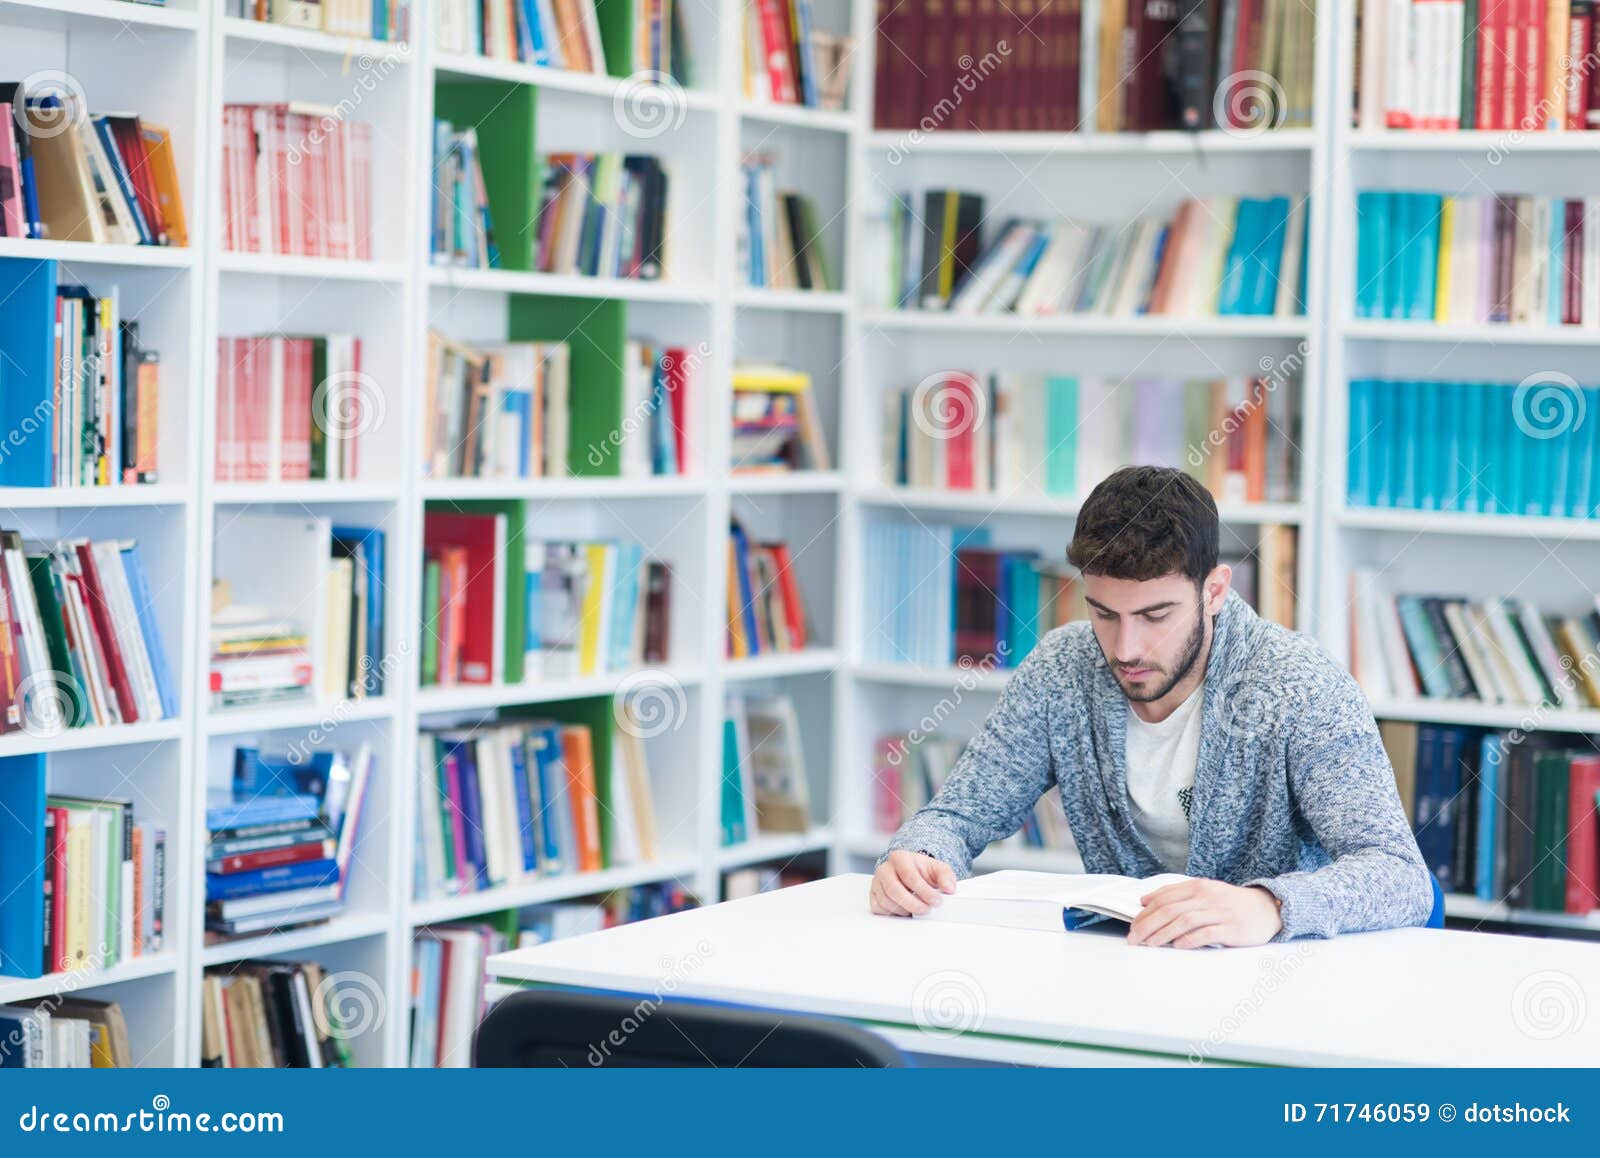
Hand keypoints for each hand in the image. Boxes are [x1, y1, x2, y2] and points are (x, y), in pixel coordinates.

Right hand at [869, 851, 956, 916]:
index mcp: (900, 857)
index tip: (936, 901)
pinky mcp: (873, 895)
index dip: (923, 891)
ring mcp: (877, 882)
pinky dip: (892, 913)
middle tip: (926, 910)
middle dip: (912, 904)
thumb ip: (946, 876)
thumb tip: (949, 888)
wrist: (912, 872)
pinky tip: (904, 910)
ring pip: (886, 901)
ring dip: (904, 910)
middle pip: (893, 889)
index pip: (909, 876)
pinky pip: (878, 908)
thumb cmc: (923, 871)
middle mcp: (885, 868)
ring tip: (917, 909)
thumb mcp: (938, 869)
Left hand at [1127, 879, 1282, 947]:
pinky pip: (1206, 934)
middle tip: (1134, 939)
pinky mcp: (1232, 928)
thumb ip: (1177, 895)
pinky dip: (1189, 940)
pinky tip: (1176, 946)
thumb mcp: (1204, 892)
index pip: (1164, 898)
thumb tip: (1145, 902)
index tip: (1132, 926)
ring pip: (1184, 921)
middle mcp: (1207, 897)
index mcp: (1198, 886)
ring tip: (1149, 945)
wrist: (1267, 909)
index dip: (1145, 913)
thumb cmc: (1230, 903)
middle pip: (1170, 910)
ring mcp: (1220, 912)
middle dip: (1148, 925)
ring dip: (1163, 934)